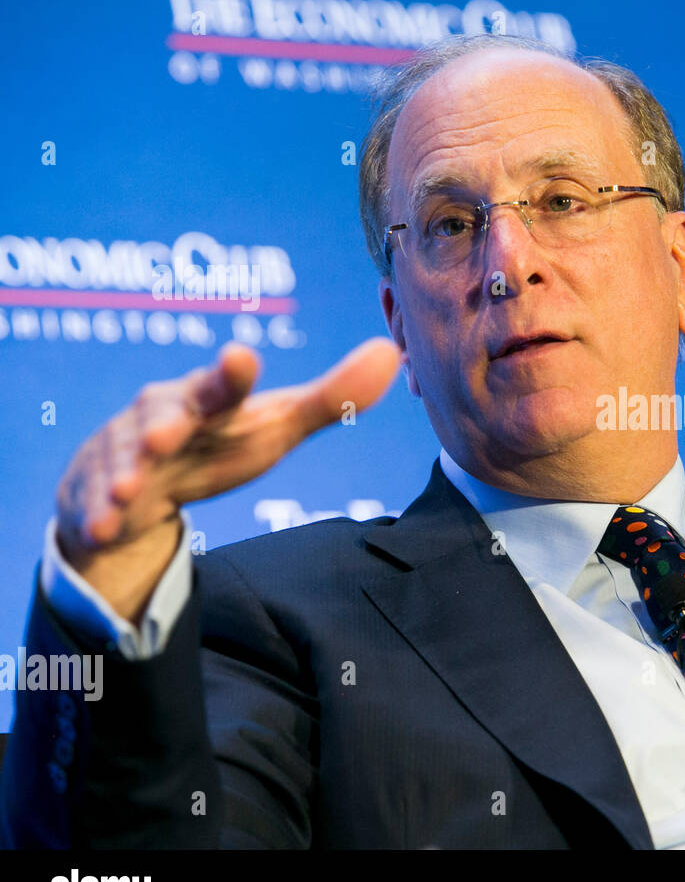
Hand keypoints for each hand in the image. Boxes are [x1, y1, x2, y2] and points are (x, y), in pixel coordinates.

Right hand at [55, 338, 400, 623]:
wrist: (138, 477)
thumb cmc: (218, 442)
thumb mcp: (275, 425)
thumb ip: (331, 396)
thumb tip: (391, 353)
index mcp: (209, 400)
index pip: (224, 384)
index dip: (232, 373)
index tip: (240, 357)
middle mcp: (162, 419)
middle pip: (163, 417)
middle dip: (161, 425)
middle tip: (164, 435)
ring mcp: (126, 456)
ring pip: (124, 461)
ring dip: (124, 474)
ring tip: (126, 489)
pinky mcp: (98, 495)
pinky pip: (96, 506)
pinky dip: (98, 517)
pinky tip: (102, 529)